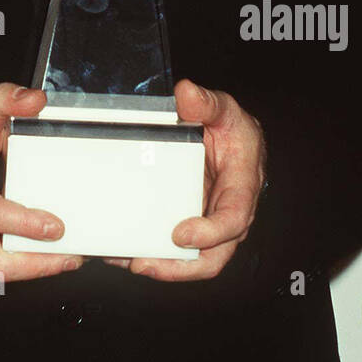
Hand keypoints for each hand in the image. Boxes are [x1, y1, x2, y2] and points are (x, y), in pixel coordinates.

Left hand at [104, 79, 266, 281]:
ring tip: (122, 258)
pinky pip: (172, 248)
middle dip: (177, 268)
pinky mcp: (188, 224)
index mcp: (241, 190)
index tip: (180, 234)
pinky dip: (149, 251)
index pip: (232, 221)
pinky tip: (120, 249)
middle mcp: (225, 215)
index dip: (209, 233)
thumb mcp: (224, 110)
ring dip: (157, 265)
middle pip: (210, 258)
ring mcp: (206, 224)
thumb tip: (187, 93)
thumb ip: (207, 103)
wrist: (233, 141)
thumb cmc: (233, 130)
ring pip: (189, 260)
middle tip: (142, 263)